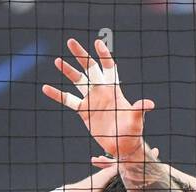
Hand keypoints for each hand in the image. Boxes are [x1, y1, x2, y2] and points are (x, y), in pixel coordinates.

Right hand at [43, 37, 154, 158]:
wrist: (123, 146)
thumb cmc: (132, 132)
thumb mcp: (136, 120)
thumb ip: (139, 110)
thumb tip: (150, 104)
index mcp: (114, 90)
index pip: (108, 68)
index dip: (104, 55)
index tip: (97, 43)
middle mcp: (101, 91)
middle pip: (90, 68)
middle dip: (81, 55)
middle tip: (71, 41)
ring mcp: (91, 100)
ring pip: (77, 81)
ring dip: (68, 71)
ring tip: (57, 61)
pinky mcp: (83, 111)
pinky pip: (68, 100)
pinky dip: (57, 95)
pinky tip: (46, 88)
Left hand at [91, 149, 195, 191]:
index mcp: (147, 179)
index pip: (126, 173)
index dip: (113, 170)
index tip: (98, 168)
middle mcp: (150, 172)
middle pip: (125, 165)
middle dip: (109, 162)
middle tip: (92, 159)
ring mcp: (155, 169)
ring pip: (132, 163)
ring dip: (116, 161)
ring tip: (100, 158)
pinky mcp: (161, 170)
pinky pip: (145, 165)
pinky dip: (133, 164)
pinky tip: (121, 162)